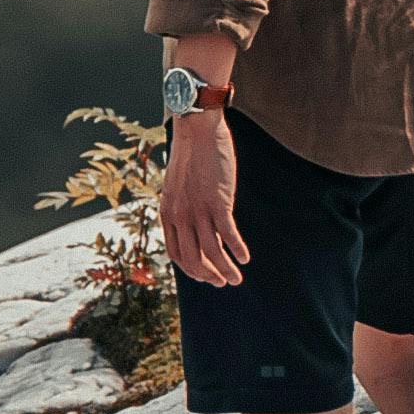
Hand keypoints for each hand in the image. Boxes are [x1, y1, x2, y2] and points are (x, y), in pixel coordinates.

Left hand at [163, 106, 250, 289]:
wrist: (196, 131)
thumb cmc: (190, 156)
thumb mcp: (177, 186)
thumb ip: (182, 208)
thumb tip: (195, 225)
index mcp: (168, 214)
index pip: (176, 254)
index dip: (191, 270)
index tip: (205, 275)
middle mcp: (180, 217)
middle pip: (193, 259)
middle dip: (208, 276)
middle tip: (222, 282)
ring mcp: (198, 211)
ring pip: (211, 253)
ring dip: (225, 270)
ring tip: (236, 279)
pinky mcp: (217, 202)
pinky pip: (228, 235)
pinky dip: (237, 250)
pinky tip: (245, 258)